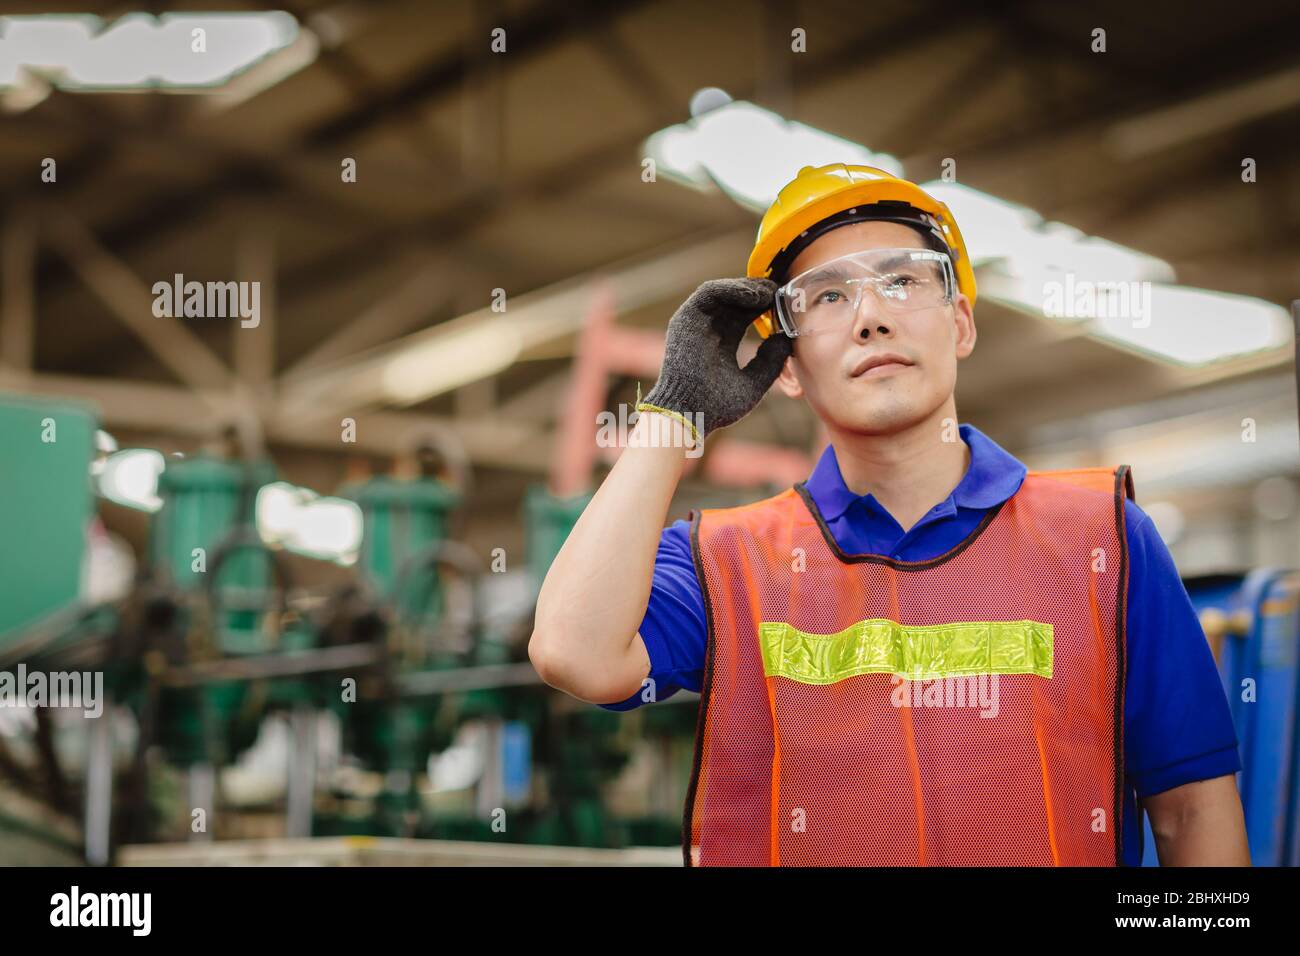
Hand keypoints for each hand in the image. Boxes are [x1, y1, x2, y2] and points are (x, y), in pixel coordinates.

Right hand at [638, 278, 791, 442]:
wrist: (691, 415)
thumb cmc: (718, 406)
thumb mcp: (754, 382)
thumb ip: (770, 360)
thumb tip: (786, 338)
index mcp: (723, 343)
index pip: (745, 314)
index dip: (765, 305)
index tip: (784, 303)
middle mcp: (709, 330)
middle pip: (736, 300)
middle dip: (758, 292)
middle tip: (780, 290)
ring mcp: (696, 323)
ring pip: (723, 291)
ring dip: (747, 288)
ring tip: (768, 292)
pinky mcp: (686, 319)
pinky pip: (709, 293)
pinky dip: (731, 289)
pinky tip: (753, 296)